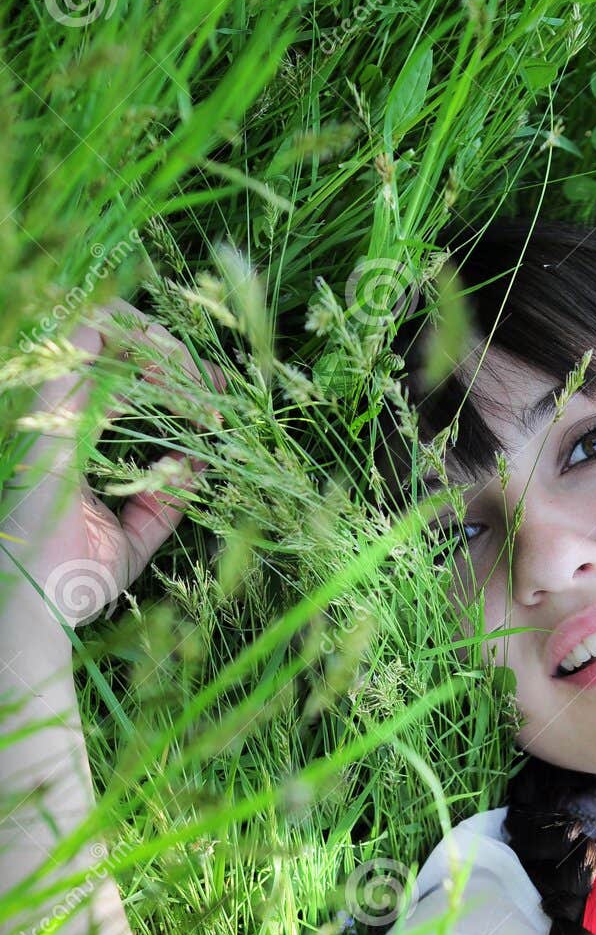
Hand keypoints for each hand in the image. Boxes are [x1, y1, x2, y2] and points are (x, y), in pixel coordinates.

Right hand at [1, 299, 226, 631]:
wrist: (37, 608)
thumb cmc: (72, 581)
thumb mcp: (135, 536)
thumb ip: (165, 501)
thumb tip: (198, 464)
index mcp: (67, 436)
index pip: (116, 376)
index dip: (169, 375)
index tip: (216, 398)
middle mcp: (53, 411)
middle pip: (110, 342)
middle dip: (172, 355)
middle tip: (219, 388)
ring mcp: (47, 404)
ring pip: (101, 326)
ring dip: (162, 348)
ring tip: (202, 391)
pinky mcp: (48, 407)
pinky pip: (85, 339)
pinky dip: (140, 347)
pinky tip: (180, 387)